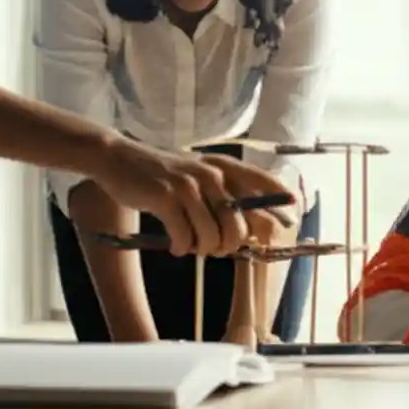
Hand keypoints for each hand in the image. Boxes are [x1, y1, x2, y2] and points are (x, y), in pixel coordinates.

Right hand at [91, 138, 293, 256]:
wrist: (117, 159)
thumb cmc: (160, 173)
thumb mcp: (196, 176)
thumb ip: (224, 196)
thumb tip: (260, 230)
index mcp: (222, 167)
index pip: (262, 183)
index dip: (280, 202)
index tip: (291, 217)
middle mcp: (210, 174)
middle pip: (238, 226)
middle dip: (228, 246)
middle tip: (212, 248)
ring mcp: (188, 185)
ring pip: (213, 236)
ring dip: (203, 249)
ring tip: (190, 245)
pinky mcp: (165, 198)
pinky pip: (185, 238)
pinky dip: (182, 248)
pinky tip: (175, 245)